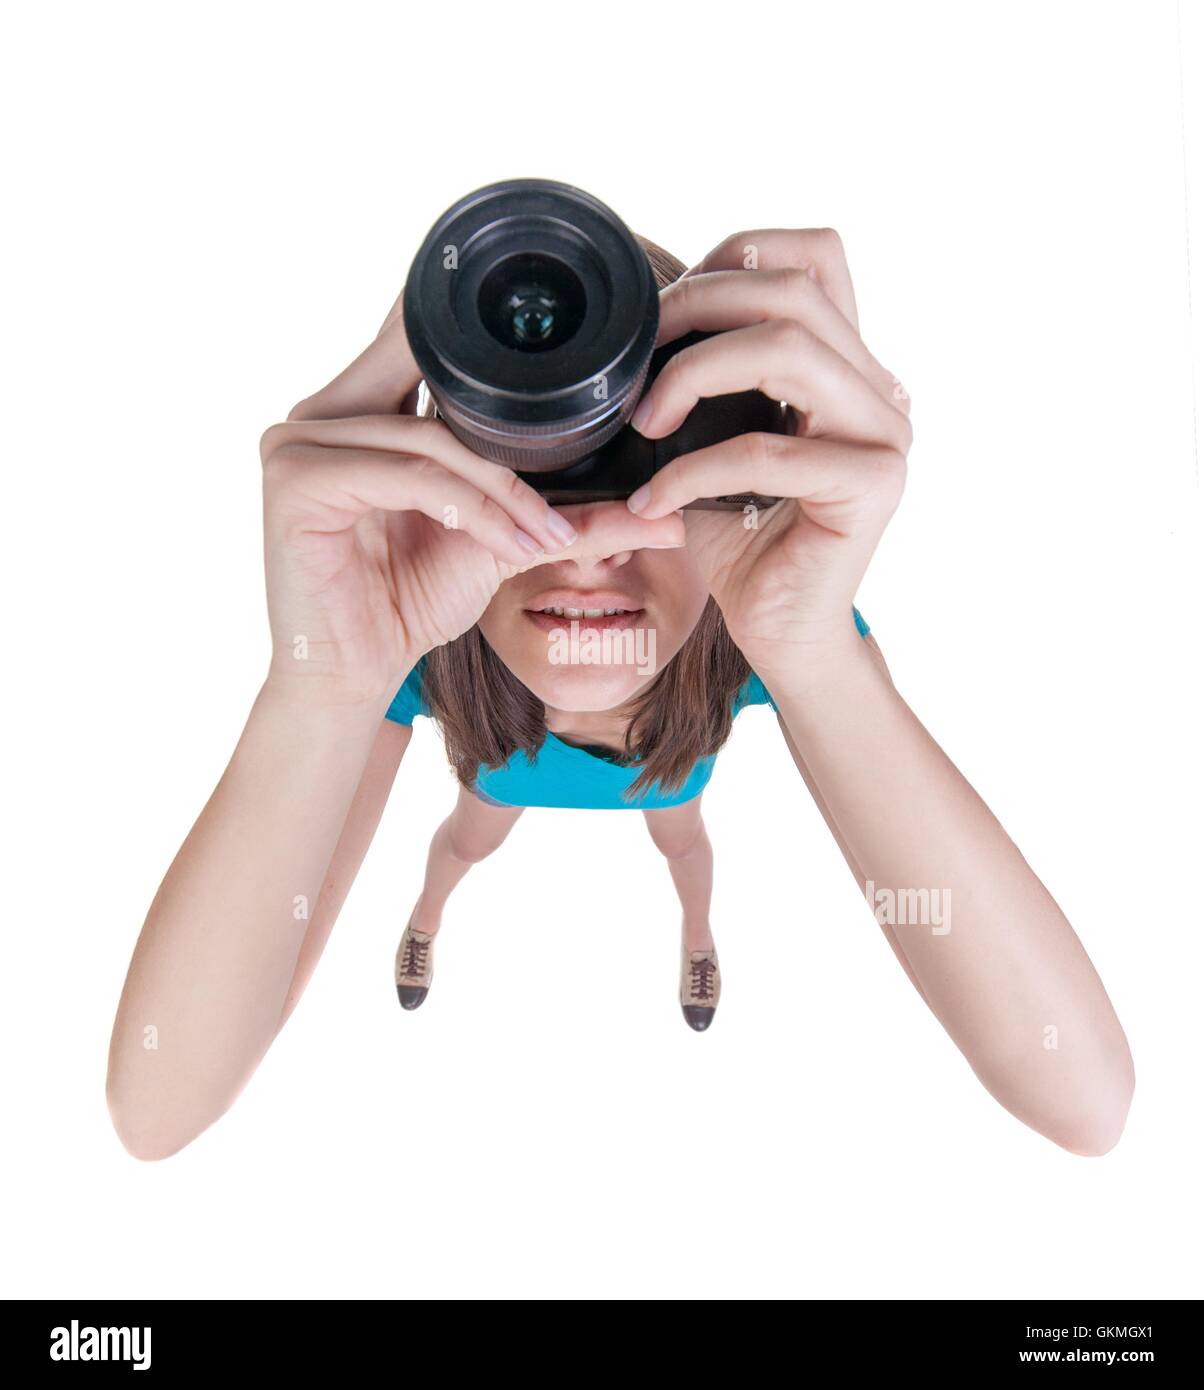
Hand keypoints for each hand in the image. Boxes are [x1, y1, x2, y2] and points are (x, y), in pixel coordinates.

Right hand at [259, 289, 684, 707]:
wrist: (354, 674)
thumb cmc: (409, 603)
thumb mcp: (499, 544)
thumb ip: (566, 517)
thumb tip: (662, 517)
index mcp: (357, 406)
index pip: (428, 350)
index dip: (494, 358)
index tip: (574, 382)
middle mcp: (320, 409)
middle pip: (438, 391)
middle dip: (513, 442)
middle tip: (565, 493)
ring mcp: (294, 440)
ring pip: (431, 441)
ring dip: (502, 492)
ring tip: (543, 537)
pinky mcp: (293, 480)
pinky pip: (407, 476)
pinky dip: (468, 509)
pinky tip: (506, 543)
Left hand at [625, 229, 910, 680]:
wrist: (781, 630)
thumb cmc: (741, 539)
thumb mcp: (712, 438)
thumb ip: (703, 378)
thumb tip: (633, 321)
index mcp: (847, 364)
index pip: (814, 256)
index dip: (735, 256)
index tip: (662, 312)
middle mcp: (878, 388)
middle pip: (793, 291)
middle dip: (697, 309)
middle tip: (633, 364)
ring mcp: (885, 433)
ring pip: (790, 350)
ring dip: (694, 375)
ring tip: (642, 424)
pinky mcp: (872, 485)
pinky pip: (768, 451)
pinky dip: (691, 469)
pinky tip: (653, 500)